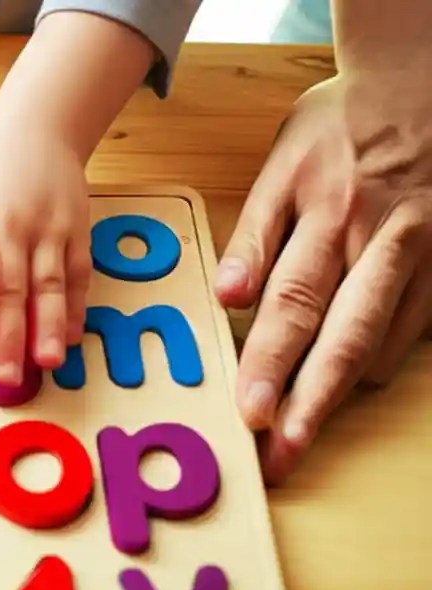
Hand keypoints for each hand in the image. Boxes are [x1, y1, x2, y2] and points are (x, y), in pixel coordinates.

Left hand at [0, 127, 91, 383]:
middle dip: (11, 333)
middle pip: (14, 283)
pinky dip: (76, 309)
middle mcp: (16, 223)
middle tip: (7, 374)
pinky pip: (80, 276)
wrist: (40, 129)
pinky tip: (69, 338)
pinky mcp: (79, 232)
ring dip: (49, 327)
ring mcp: (52, 228)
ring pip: (52, 284)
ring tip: (46, 364)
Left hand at [216, 75, 431, 479]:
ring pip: (381, 340)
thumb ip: (255, 233)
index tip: (250, 411)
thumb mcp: (284, 163)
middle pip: (342, 334)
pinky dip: (378, 362)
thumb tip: (228, 296)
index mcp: (326, 211)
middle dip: (310, 401)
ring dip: (342, 394)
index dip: (270, 360)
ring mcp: (419, 253)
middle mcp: (376, 238)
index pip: (292, 300)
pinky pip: (414, 328)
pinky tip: (348, 387)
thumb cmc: (341, 127)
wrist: (427, 85)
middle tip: (281, 454)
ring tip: (303, 438)